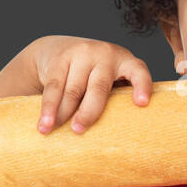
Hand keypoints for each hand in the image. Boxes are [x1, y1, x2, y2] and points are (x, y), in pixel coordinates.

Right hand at [31, 36, 151, 132]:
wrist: (59, 48)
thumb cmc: (94, 74)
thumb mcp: (110, 78)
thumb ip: (117, 96)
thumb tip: (122, 138)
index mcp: (125, 61)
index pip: (139, 72)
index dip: (142, 86)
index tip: (142, 104)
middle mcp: (105, 54)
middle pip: (98, 88)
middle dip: (88, 111)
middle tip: (78, 130)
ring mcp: (81, 54)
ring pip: (72, 90)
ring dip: (61, 114)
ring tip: (51, 130)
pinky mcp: (60, 59)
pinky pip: (54, 87)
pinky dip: (48, 107)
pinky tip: (44, 123)